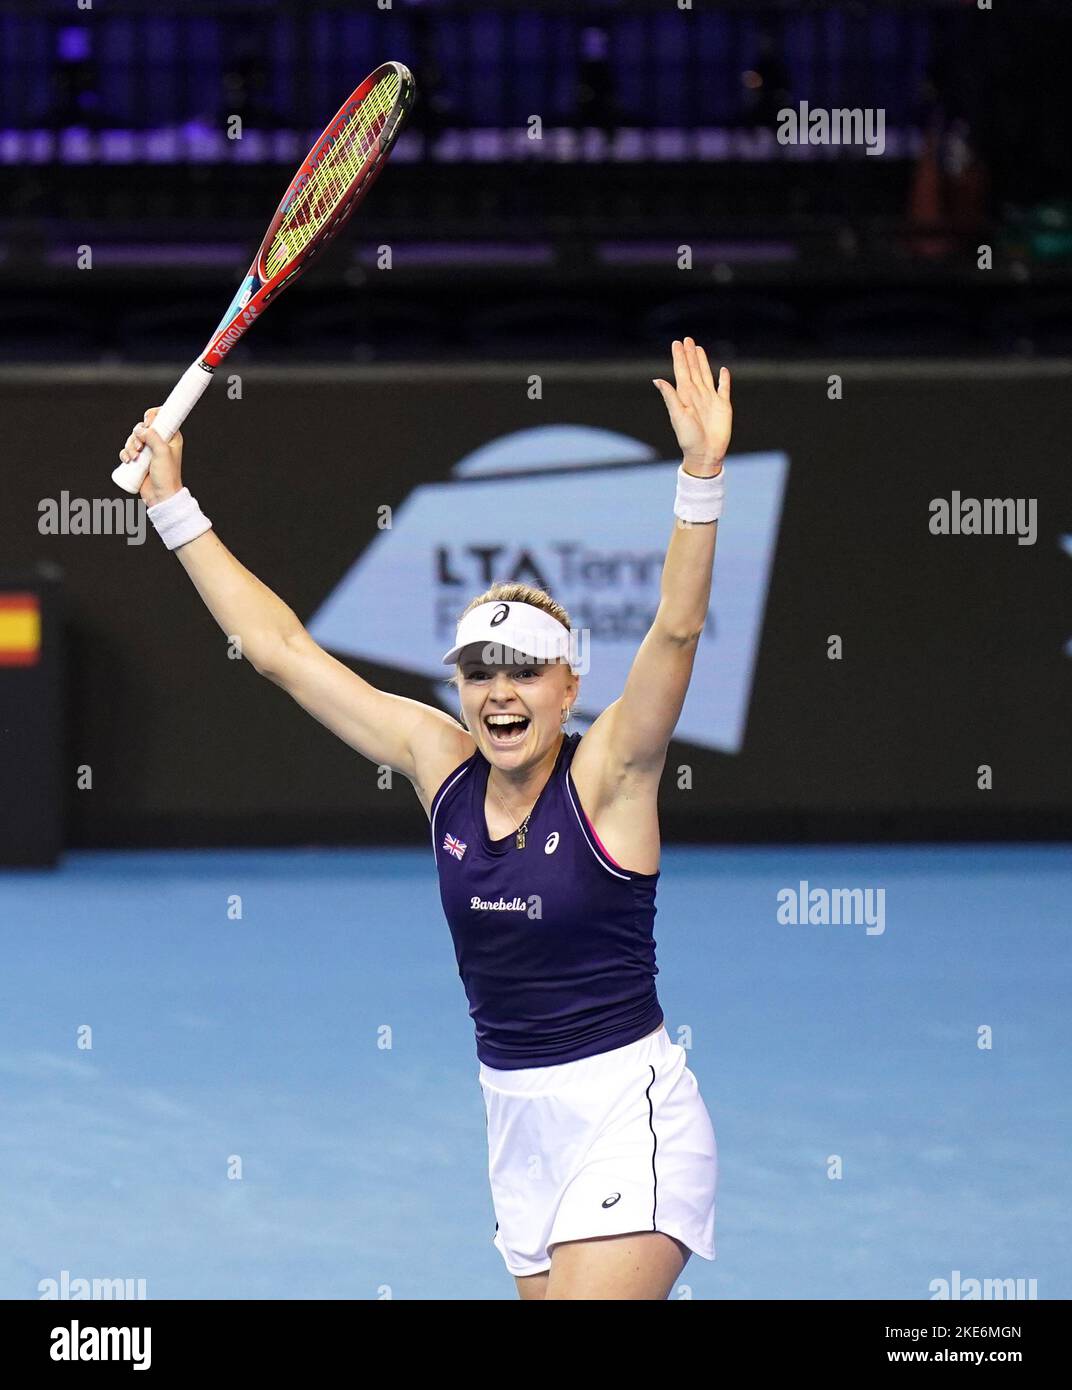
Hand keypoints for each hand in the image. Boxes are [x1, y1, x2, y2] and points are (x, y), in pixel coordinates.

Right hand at [118, 407, 183, 505]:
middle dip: (137, 435)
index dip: (152, 416)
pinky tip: (128, 460)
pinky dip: (125, 453)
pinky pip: (127, 451)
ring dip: (130, 446)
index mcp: (171, 437)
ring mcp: (149, 451)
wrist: (161, 495)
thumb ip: (152, 436)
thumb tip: (141, 429)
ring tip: (135, 458)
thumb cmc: (167, 475)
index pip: (162, 417)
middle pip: (143, 427)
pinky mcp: (139, 460)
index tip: (148, 422)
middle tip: (140, 447)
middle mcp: (160, 442)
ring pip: (133, 439)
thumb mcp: (162, 452)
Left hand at [653, 338, 731, 474]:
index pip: (681, 372)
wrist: (705, 453)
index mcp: (685, 395)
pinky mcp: (723, 406)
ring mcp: (710, 399)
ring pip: (706, 375)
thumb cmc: (688, 438)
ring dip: (703, 362)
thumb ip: (670, 397)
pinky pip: (724, 388)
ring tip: (699, 348)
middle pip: (693, 370)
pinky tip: (723, 370)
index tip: (676, 343)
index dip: (679, 358)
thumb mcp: (677, 416)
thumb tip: (657, 380)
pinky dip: (724, 379)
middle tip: (687, 339)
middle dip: (690, 355)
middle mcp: (697, 395)